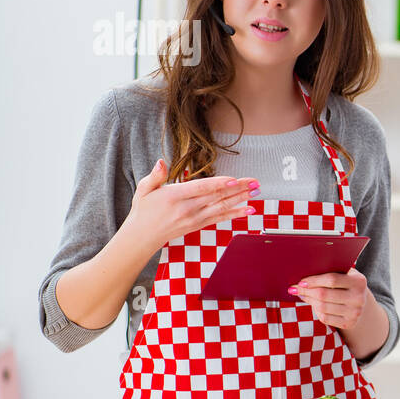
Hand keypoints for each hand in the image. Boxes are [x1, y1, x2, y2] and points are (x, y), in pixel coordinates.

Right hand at [122, 159, 256, 253]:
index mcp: (175, 196)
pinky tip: (248, 210)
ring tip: (257, 192)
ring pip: (222, 207)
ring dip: (241, 199)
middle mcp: (187, 208)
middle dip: (238, 189)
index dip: (219, 184)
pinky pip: (220, 218)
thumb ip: (155, 175)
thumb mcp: (144, 189)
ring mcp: (195, 218)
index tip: (234, 180)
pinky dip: (235, 214)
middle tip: (255, 182)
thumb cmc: (143, 210)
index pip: (201, 188)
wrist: (142, 236)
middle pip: (216, 196)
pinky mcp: (199, 225)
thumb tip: (161, 162)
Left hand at [290, 267, 368, 329]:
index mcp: (359, 282)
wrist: (361, 302)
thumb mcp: (344, 274)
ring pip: (322, 307)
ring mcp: (355, 313)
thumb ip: (330, 272)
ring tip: (303, 295)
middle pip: (324, 295)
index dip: (314, 281)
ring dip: (309, 301)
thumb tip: (303, 276)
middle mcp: (359, 298)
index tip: (301, 282)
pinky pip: (325, 318)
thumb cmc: (346, 283)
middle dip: (306, 291)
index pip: (332, 280)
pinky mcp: (349, 324)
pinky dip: (316, 311)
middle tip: (295, 289)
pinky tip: (314, 305)